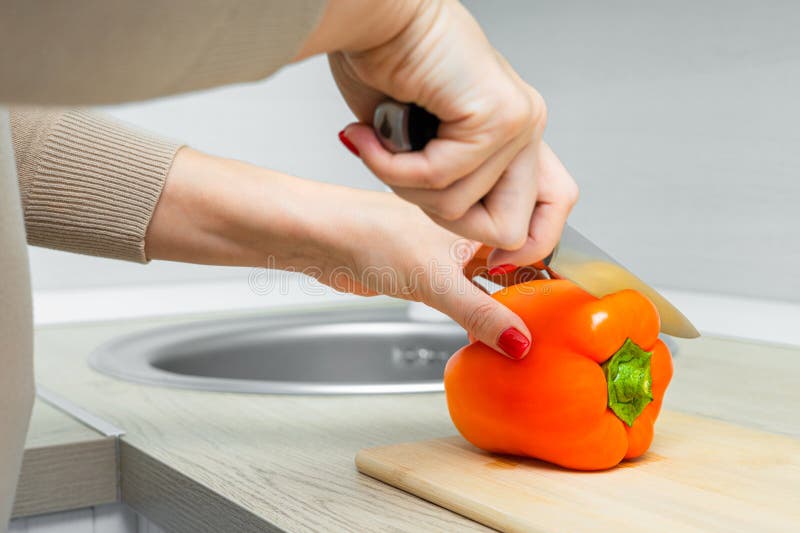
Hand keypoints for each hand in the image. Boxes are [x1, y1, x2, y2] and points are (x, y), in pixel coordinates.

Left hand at [146, 148, 534, 357]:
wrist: (323, 240)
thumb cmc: (370, 233)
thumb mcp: (437, 280)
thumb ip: (482, 315)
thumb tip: (519, 343)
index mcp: (483, 217)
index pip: (535, 247)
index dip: (555, 279)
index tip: (571, 314)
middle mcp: (471, 232)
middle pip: (517, 268)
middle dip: (533, 299)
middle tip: (552, 335)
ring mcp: (450, 252)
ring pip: (491, 283)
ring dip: (505, 309)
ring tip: (526, 339)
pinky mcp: (429, 270)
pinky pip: (466, 294)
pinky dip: (478, 313)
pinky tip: (487, 332)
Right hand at [322, 0, 578, 265]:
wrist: (371, 14)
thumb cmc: (387, 65)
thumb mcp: (426, 143)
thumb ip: (454, 183)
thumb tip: (485, 243)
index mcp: (515, 133)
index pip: (556, 206)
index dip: (523, 244)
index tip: (487, 261)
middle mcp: (526, 126)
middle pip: (510, 228)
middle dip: (444, 219)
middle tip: (406, 180)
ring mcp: (518, 121)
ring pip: (463, 209)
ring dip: (404, 186)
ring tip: (383, 143)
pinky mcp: (496, 115)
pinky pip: (441, 178)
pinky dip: (392, 168)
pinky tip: (373, 138)